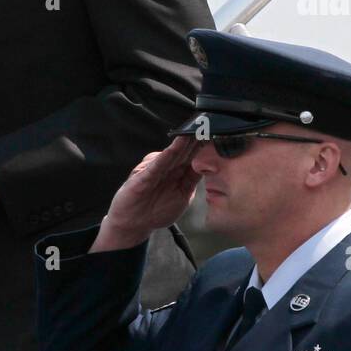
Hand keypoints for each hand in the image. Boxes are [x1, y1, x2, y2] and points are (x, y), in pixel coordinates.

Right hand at [92, 136, 200, 251]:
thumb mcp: (182, 197)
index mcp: (178, 173)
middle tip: (208, 125)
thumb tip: (204, 167)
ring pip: (172, 154)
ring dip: (182, 142)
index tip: (219, 135)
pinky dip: (165, 156)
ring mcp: (155, 171)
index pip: (193, 156)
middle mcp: (167, 169)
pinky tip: (173, 148)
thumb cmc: (156, 212)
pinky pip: (157, 166)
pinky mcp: (143, 177)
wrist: (132, 224)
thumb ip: (192, 181)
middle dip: (195, 139)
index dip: (204, 147)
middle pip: (184, 151)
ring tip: (194, 131)